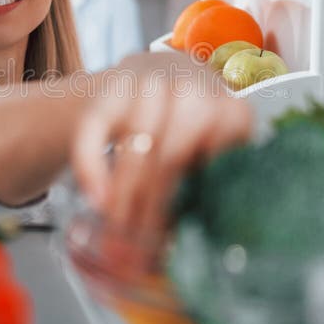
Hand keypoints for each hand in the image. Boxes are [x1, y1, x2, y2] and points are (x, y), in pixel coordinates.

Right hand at [71, 52, 252, 241]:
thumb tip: (196, 248)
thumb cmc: (188, 131)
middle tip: (139, 247)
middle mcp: (195, 89)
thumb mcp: (210, 153)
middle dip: (153, 207)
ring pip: (136, 142)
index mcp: (231, 113)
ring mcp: (151, 81)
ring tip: (118, 232)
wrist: (154, 74)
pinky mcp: (112, 84)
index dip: (195, 207)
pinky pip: (94, 127)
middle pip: (173, 155)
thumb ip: (208, 189)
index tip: (178, 242)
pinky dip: (91, 165)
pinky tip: (96, 198)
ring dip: (125, 194)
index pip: (215, 165)